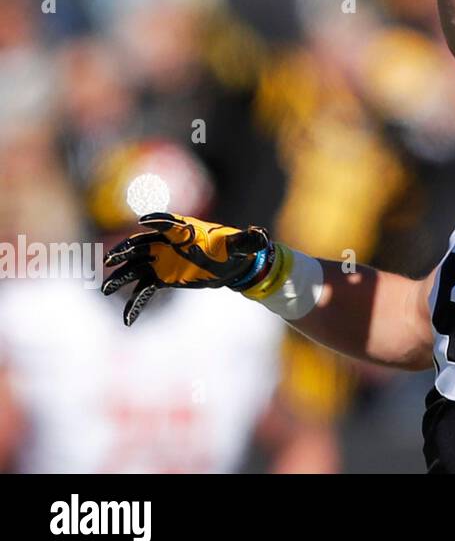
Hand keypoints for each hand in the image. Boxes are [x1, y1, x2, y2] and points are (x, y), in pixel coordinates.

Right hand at [101, 212, 272, 325]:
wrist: (232, 265)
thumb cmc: (234, 250)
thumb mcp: (241, 246)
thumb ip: (248, 240)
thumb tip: (261, 236)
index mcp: (185, 231)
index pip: (168, 223)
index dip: (157, 221)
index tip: (143, 220)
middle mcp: (168, 244)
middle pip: (141, 244)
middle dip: (125, 251)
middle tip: (110, 260)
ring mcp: (162, 261)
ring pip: (136, 268)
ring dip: (120, 277)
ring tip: (106, 289)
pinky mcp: (162, 278)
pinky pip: (144, 291)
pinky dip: (135, 304)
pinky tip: (128, 320)